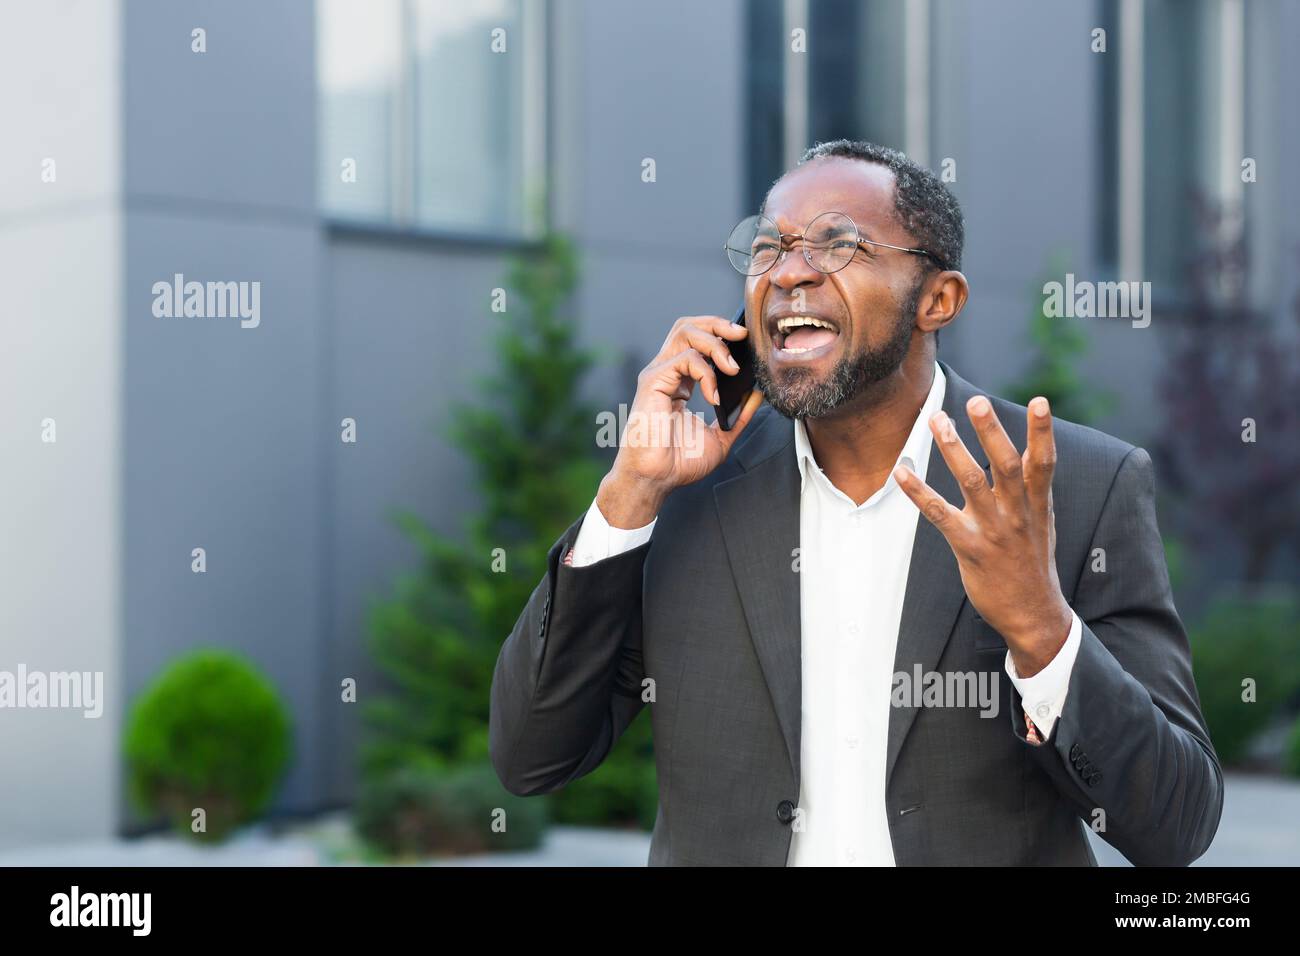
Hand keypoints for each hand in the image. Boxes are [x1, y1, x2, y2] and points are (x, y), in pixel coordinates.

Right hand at [598, 315, 763, 527]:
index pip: (697, 341)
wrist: (657, 478)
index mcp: (680, 382)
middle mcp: (667, 372)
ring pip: (685, 332)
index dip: (721, 334)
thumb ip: (739, 415)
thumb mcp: (721, 436)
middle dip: (718, 324)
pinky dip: (706, 373)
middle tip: (742, 335)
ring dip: (715, 344)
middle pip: (689, 326)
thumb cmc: (680, 462)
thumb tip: (758, 394)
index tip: (746, 342)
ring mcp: (658, 374)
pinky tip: (714, 395)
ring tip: (731, 367)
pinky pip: (685, 358)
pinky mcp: (653, 381)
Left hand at [893, 394, 1072, 677]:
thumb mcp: (1042, 521)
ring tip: (937, 420)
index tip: (1040, 401)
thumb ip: (1032, 486)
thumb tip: (1029, 449)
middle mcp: (1017, 513)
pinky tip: (901, 472)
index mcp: (1037, 504)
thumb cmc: (1032, 561)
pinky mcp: (969, 548)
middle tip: (976, 401)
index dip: (1042, 432)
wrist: (1033, 614)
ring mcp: (993, 530)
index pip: (1043, 462)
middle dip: (991, 432)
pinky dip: (919, 491)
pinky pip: (939, 514)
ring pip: (971, 483)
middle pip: (1005, 465)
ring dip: (952, 449)